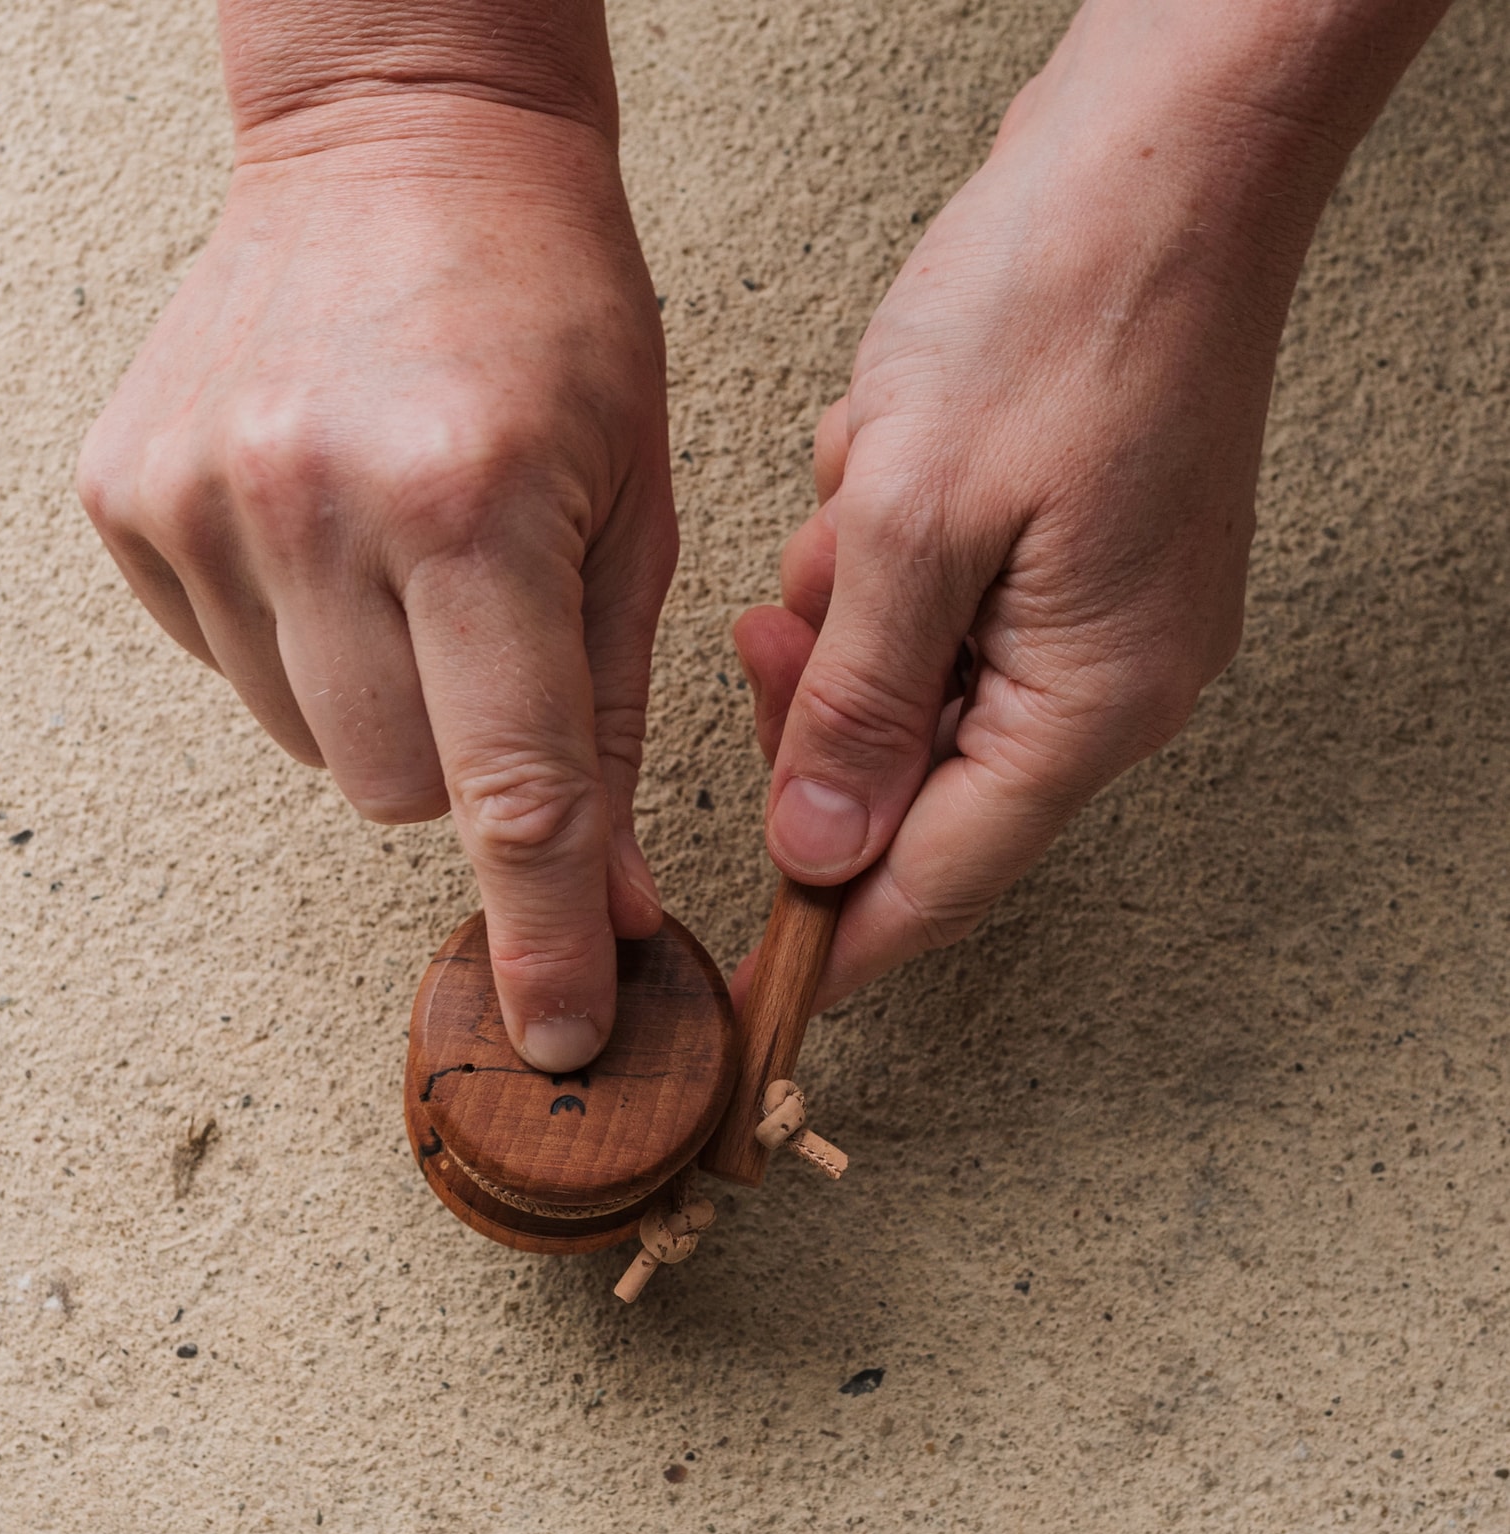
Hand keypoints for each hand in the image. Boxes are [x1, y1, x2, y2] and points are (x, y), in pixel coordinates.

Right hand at [78, 95, 673, 1069]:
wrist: (405, 150)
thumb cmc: (556, 321)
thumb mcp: (635, 515)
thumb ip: (614, 720)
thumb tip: (609, 900)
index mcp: (474, 503)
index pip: (516, 792)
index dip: (544, 935)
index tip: (560, 1030)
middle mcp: (315, 502)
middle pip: (399, 791)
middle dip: (472, 771)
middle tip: (500, 656)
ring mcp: (202, 498)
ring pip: (313, 745)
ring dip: (383, 705)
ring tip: (419, 573)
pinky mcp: (129, 496)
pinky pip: (233, 668)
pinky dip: (301, 645)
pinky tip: (338, 542)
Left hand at [733, 0, 1429, 1009]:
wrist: (1160, 162)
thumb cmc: (1060, 313)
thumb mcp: (915, 521)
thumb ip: (860, 706)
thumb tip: (822, 848)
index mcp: (1087, 702)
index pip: (940, 880)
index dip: (835, 940)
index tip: (753, 992)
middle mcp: (1104, 682)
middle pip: (920, 788)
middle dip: (827, 715)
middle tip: (784, 633)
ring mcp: (1091, 622)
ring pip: (917, 692)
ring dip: (854, 620)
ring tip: (864, 503)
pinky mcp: (1062, 561)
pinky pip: (937, 614)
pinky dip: (886, 566)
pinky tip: (888, 479)